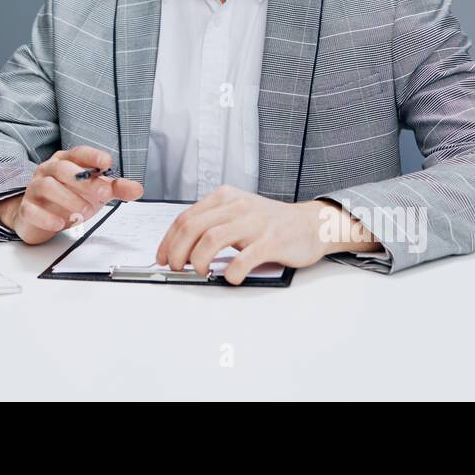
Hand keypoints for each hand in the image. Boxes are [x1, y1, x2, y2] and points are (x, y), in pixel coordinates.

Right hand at [0, 146, 143, 243]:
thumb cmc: (68, 198)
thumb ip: (115, 189)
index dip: (92, 156)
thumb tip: (138, 189)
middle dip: (83, 181)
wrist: (39, 217)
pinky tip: (61, 224)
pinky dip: (47, 216)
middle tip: (103, 195)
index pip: (78, 153)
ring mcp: (34, 189)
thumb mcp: (94, 192)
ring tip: (84, 212)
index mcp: (65, 161)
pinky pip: (31, 209)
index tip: (107, 163)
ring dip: (68, 199)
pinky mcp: (26, 208)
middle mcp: (47, 170)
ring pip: (47, 186)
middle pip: (61, 168)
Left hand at [155, 186, 366, 284]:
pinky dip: (231, 270)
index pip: (185, 217)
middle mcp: (237, 206)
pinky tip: (229, 277)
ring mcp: (255, 222)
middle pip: (193, 227)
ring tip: (199, 272)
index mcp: (225, 197)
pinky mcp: (272, 240)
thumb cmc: (272, 223)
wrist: (312, 224)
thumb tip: (182, 250)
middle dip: (177, 251)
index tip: (162, 258)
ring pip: (212, 238)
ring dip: (198, 259)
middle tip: (176, 268)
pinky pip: (245, 257)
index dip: (168, 241)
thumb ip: (213, 224)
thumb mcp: (238, 213)